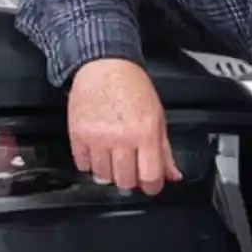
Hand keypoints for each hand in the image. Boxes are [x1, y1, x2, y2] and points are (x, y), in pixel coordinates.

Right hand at [67, 58, 183, 194]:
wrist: (104, 66)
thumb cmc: (132, 86)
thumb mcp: (157, 116)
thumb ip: (164, 149)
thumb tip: (173, 174)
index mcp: (146, 133)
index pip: (150, 176)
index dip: (153, 186)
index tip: (152, 185)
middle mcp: (122, 139)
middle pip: (126, 180)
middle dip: (131, 179)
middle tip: (132, 169)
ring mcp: (98, 138)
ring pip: (103, 176)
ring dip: (110, 172)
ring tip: (114, 158)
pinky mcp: (78, 136)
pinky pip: (83, 164)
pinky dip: (90, 164)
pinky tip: (98, 152)